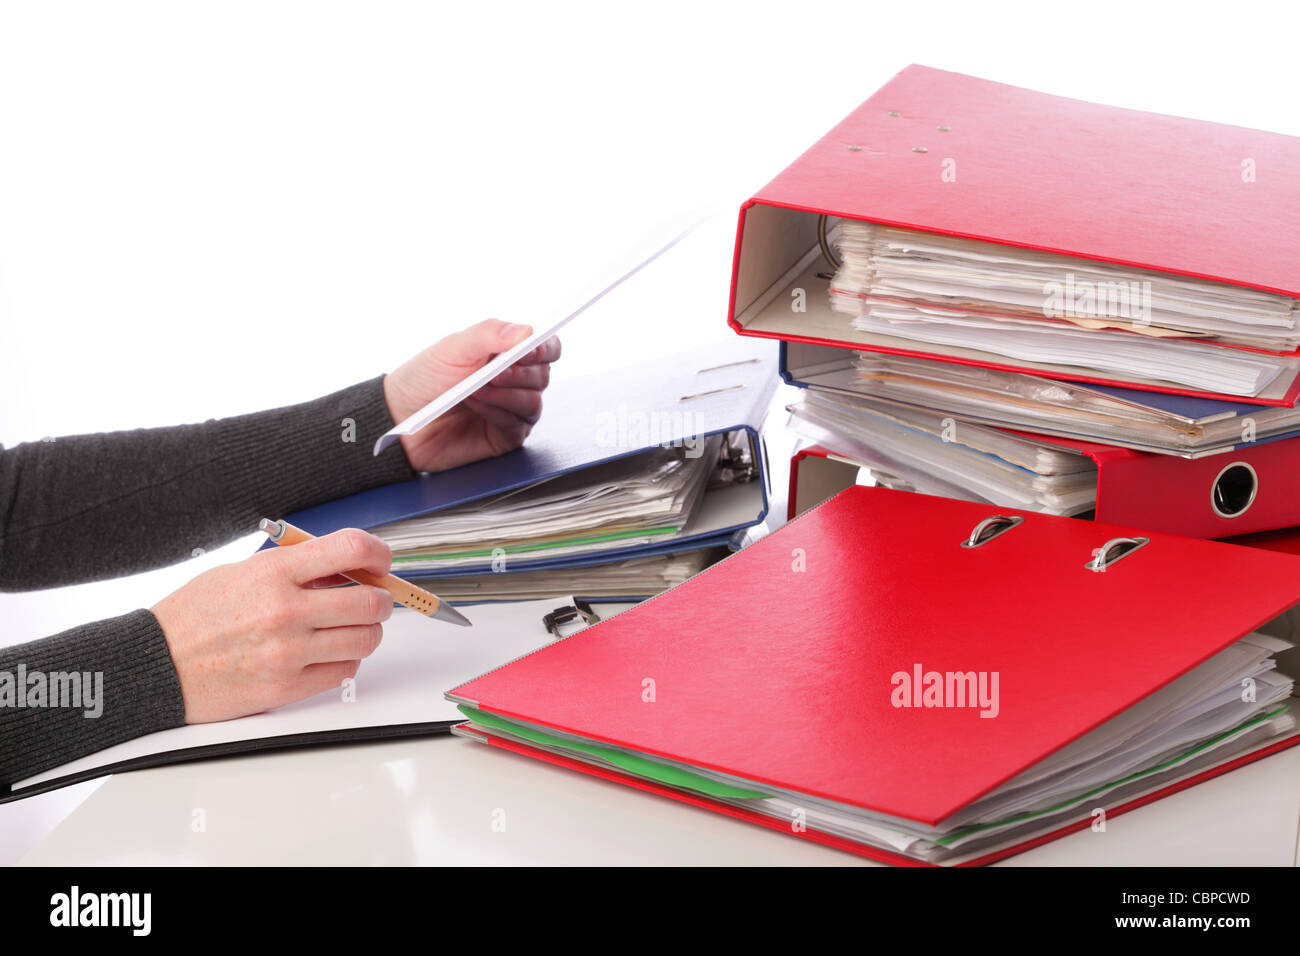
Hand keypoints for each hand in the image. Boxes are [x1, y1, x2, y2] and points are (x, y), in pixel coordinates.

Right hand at [152, 529, 394, 723]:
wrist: (156, 666)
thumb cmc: (193, 618)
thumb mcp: (241, 572)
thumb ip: (295, 568)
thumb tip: (345, 568)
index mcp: (273, 573)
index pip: (351, 548)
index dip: (378, 553)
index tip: (380, 561)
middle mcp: (285, 611)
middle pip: (370, 601)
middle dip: (381, 599)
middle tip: (374, 600)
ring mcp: (288, 652)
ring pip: (365, 639)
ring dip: (367, 632)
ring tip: (351, 628)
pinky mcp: (286, 687)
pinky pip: (344, 672)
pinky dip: (346, 661)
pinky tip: (329, 653)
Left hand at [382, 319, 560, 471]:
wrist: (400, 416)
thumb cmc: (425, 378)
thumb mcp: (452, 348)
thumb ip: (487, 334)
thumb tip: (525, 331)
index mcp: (509, 355)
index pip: (547, 348)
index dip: (544, 348)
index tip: (528, 350)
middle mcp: (516, 381)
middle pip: (543, 375)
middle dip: (518, 374)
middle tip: (491, 373)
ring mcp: (513, 410)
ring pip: (533, 401)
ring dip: (504, 394)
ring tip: (473, 390)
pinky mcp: (506, 436)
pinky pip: (518, 424)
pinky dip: (498, 413)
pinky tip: (475, 406)